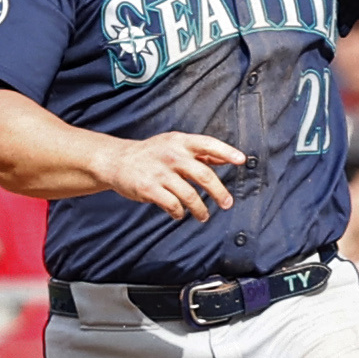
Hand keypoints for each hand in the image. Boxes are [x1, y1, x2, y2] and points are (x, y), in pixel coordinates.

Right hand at [99, 133, 246, 220]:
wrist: (116, 161)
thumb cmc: (152, 153)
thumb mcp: (175, 145)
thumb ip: (201, 152)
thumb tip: (228, 158)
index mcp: (180, 142)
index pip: (207, 144)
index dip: (226, 151)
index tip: (242, 160)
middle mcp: (171, 155)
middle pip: (203, 175)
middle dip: (219, 192)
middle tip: (227, 204)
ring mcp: (159, 172)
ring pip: (189, 195)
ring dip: (200, 209)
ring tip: (204, 216)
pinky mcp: (149, 188)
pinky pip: (172, 205)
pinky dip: (179, 213)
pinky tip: (180, 214)